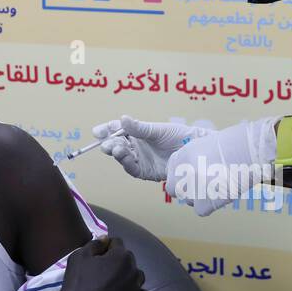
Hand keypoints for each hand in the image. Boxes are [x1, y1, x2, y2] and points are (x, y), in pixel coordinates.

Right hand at [54, 236, 149, 290]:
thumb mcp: (79, 256)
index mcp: (121, 256)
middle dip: (117, 262)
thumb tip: (106, 239)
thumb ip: (95, 244)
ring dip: (127, 277)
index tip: (98, 257)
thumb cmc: (77, 283)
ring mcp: (137, 288)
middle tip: (102, 273)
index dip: (106, 248)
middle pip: (127, 260)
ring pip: (136, 276)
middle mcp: (133, 270)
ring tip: (113, 286)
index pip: (117, 243)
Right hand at [92, 115, 209, 181]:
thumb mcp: (157, 130)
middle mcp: (136, 146)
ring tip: (114, 149)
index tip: (97, 131)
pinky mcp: (145, 171)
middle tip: (105, 143)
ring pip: (123, 156)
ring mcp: (140, 159)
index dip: (106, 130)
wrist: (194, 152)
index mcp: (137, 132)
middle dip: (109, 143)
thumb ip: (139, 128)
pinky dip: (126, 163)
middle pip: (117, 144)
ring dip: (117, 153)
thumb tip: (122, 119)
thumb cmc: (178, 137)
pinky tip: (123, 157)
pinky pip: (132, 169)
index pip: (118, 129)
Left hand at [165, 117, 279, 216]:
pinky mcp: (204, 202)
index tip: (194, 175)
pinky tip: (221, 194)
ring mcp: (193, 187)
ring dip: (201, 197)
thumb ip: (194, 158)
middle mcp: (184, 172)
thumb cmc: (236, 144)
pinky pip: (200, 210)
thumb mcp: (207, 144)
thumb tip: (192, 172)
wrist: (251, 150)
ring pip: (189, 200)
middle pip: (174, 189)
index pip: (172, 172)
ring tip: (219, 185)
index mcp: (182, 155)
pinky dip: (210, 206)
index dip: (183, 176)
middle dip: (186, 189)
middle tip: (204, 185)